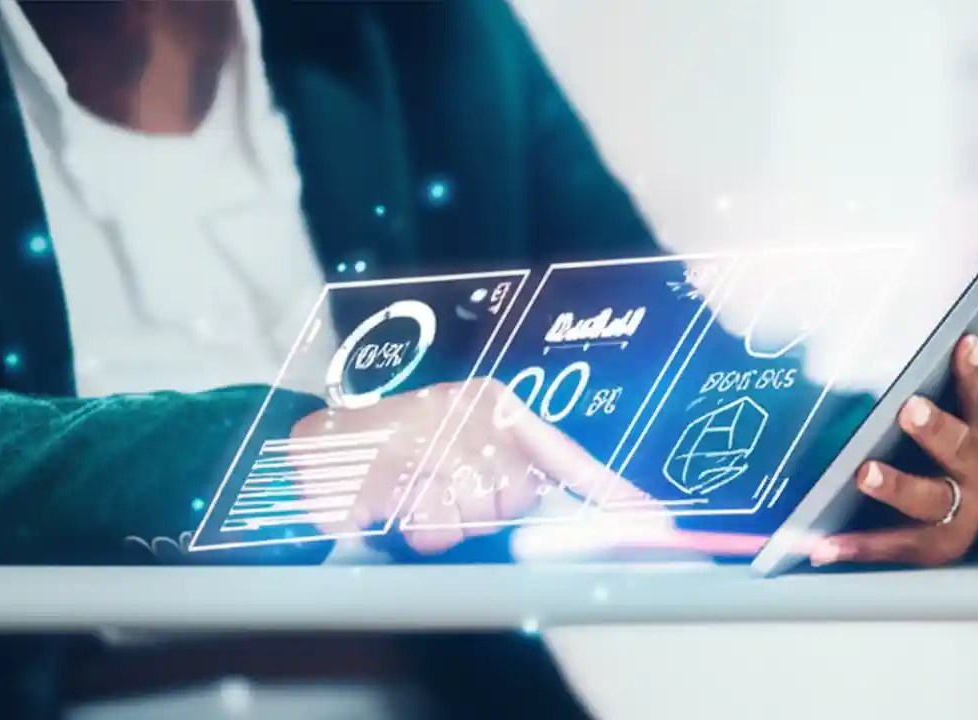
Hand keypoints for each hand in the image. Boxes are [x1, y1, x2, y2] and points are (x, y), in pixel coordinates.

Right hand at [291, 379, 644, 555]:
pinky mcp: (382, 470)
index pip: (561, 453)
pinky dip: (414, 529)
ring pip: (468, 517)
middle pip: (512, 496)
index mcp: (495, 405)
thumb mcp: (473, 447)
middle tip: (454, 496)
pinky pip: (428, 528)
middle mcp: (464, 414)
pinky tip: (395, 504)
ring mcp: (420, 438)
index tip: (653, 524)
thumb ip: (535, 476)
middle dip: (489, 510)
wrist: (324, 440)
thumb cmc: (409, 448)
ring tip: (419, 499)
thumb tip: (616, 521)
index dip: (607, 492)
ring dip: (447, 524)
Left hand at [811, 263, 977, 566]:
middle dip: (940, 424)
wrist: (969, 517)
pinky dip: (859, 546)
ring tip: (864, 473)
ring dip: (897, 483)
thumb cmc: (966, 433)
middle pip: (966, 440)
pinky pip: (894, 545)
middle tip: (909, 408)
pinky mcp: (934, 544)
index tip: (966, 342)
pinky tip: (821, 546)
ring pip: (930, 495)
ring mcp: (962, 505)